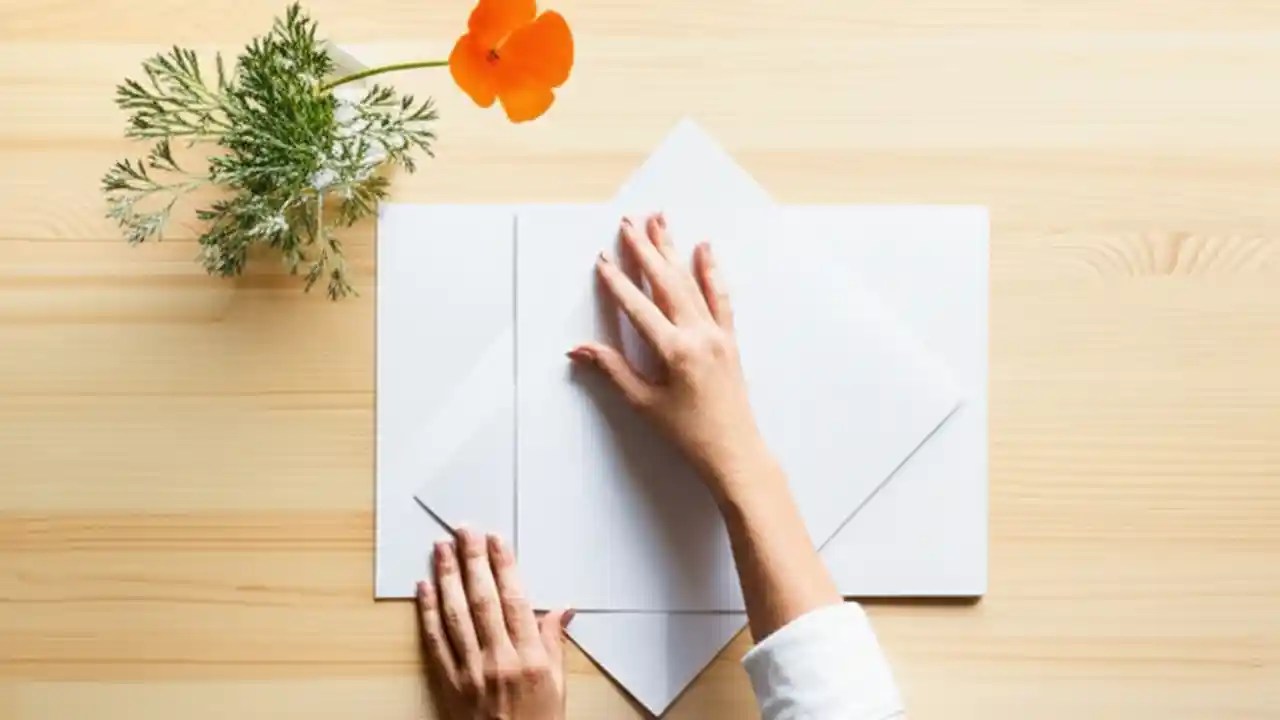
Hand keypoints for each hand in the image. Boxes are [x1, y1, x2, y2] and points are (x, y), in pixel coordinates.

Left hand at [417, 529, 571, 719]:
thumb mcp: (558, 686)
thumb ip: (554, 644)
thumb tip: (562, 610)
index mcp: (530, 658)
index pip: (515, 600)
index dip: (504, 565)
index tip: (496, 540)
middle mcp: (499, 660)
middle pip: (483, 600)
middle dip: (473, 560)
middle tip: (464, 531)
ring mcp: (471, 671)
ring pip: (456, 614)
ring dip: (447, 577)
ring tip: (440, 549)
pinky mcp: (450, 682)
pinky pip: (436, 641)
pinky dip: (428, 612)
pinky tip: (424, 588)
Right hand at [568, 214, 773, 504]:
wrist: (734, 451)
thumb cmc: (688, 434)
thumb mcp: (643, 404)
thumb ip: (613, 370)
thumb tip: (579, 349)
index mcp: (675, 352)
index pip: (639, 307)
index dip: (618, 282)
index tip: (603, 259)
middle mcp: (699, 335)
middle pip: (666, 283)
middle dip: (645, 250)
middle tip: (629, 223)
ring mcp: (718, 334)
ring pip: (692, 282)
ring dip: (673, 250)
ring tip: (660, 221)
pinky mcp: (730, 339)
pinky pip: (720, 297)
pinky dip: (711, 271)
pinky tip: (704, 248)